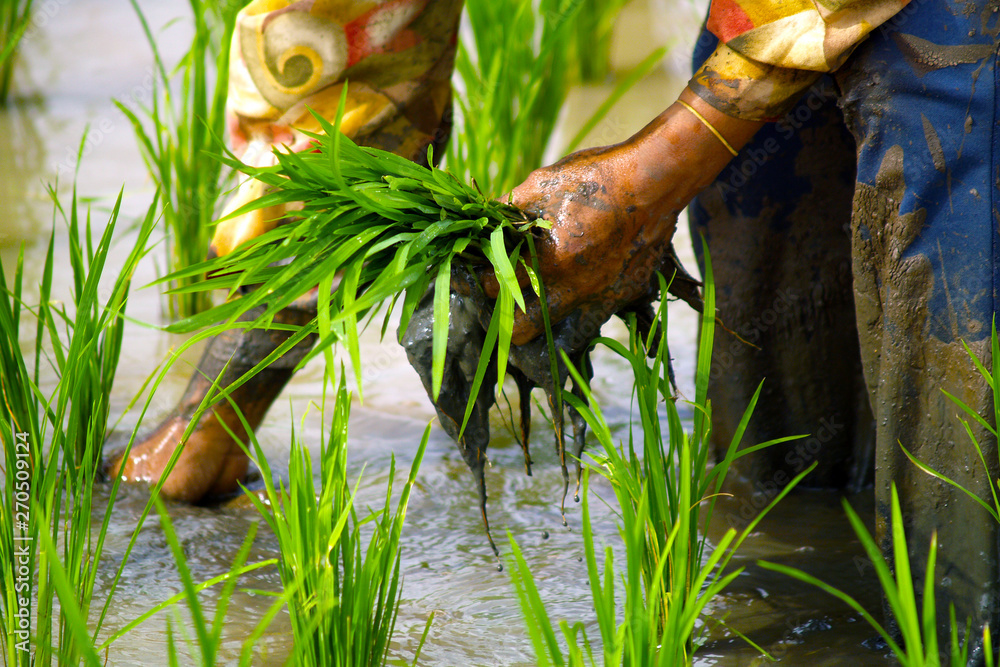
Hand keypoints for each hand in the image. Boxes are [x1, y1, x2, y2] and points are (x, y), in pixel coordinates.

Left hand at [484, 89, 763, 343]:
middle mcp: (571, 291)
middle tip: (507, 291)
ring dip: (541, 320)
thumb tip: (488, 219)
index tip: (486, 267)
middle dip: (505, 315)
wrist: (654, 182)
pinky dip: (575, 311)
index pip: (493, 287)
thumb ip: (511, 208)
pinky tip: (573, 289)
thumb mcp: (544, 183)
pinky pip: (590, 321)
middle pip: (519, 331)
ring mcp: (599, 299)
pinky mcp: (622, 298)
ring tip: (538, 296)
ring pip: (556, 335)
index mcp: (545, 262)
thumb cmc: (596, 178)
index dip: (483, 277)